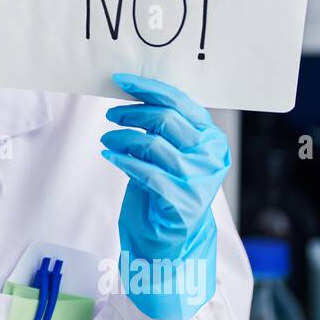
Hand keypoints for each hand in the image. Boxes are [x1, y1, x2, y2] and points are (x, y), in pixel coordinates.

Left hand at [99, 73, 229, 319]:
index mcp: (211, 138)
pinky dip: (123, 160)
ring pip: (153, 144)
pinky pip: (147, 173)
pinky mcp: (182, 202)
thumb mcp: (169, 151)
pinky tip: (110, 155)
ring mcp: (199, 180)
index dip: (148, 89)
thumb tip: (131, 93)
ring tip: (107, 138)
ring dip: (123, 137)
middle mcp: (210, 156)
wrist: (171, 238)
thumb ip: (161, 126)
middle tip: (111, 115)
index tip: (120, 81)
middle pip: (166, 119)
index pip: (180, 102)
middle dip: (133, 112)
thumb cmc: (167, 187)